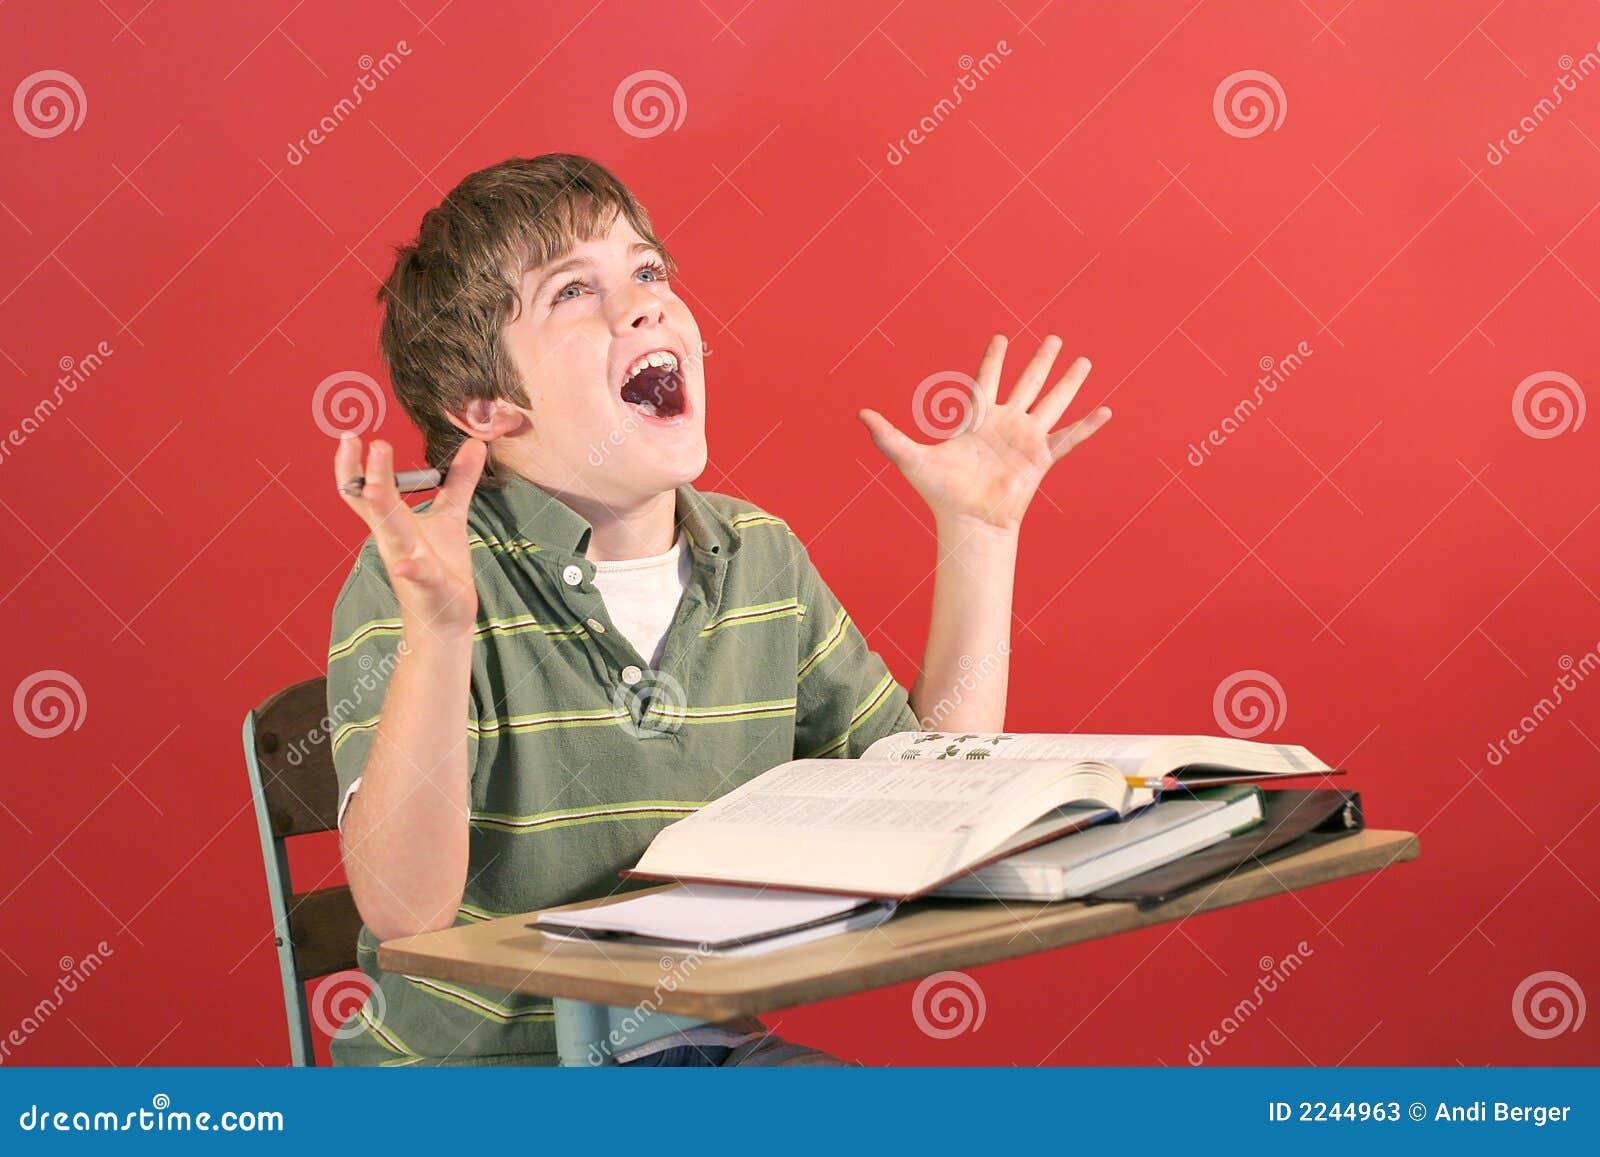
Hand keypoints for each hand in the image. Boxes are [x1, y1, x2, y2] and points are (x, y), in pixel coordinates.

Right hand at [333, 435, 486, 637]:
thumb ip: (459, 480)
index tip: (350, 436)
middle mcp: (395, 539)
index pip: (363, 490)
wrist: (446, 618)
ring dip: (383, 510)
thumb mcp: (452, 516)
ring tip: (374, 489)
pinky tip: (406, 564)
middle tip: (372, 443)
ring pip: (391, 533)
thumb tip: (474, 443)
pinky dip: (412, 568)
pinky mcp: (429, 585)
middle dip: (372, 475)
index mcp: (394, 522)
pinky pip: (418, 574)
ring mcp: (408, 561)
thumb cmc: (442, 565)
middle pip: (374, 504)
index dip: (352, 465)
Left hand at [858, 334, 1110, 532]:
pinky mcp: (1041, 458)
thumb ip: (888, 435)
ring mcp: (1025, 439)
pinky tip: (1105, 411)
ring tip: (1084, 360)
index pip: (986, 379)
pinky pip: (1068, 438)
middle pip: (1026, 383)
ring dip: (1068, 382)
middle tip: (1054, 338)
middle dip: (1040, 361)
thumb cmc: (940, 493)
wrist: (968, 521)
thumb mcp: (910, 458)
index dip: (993, 359)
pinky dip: (1087, 426)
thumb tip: (860, 414)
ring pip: (1051, 402)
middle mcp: (1005, 423)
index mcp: (977, 418)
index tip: (1001, 338)